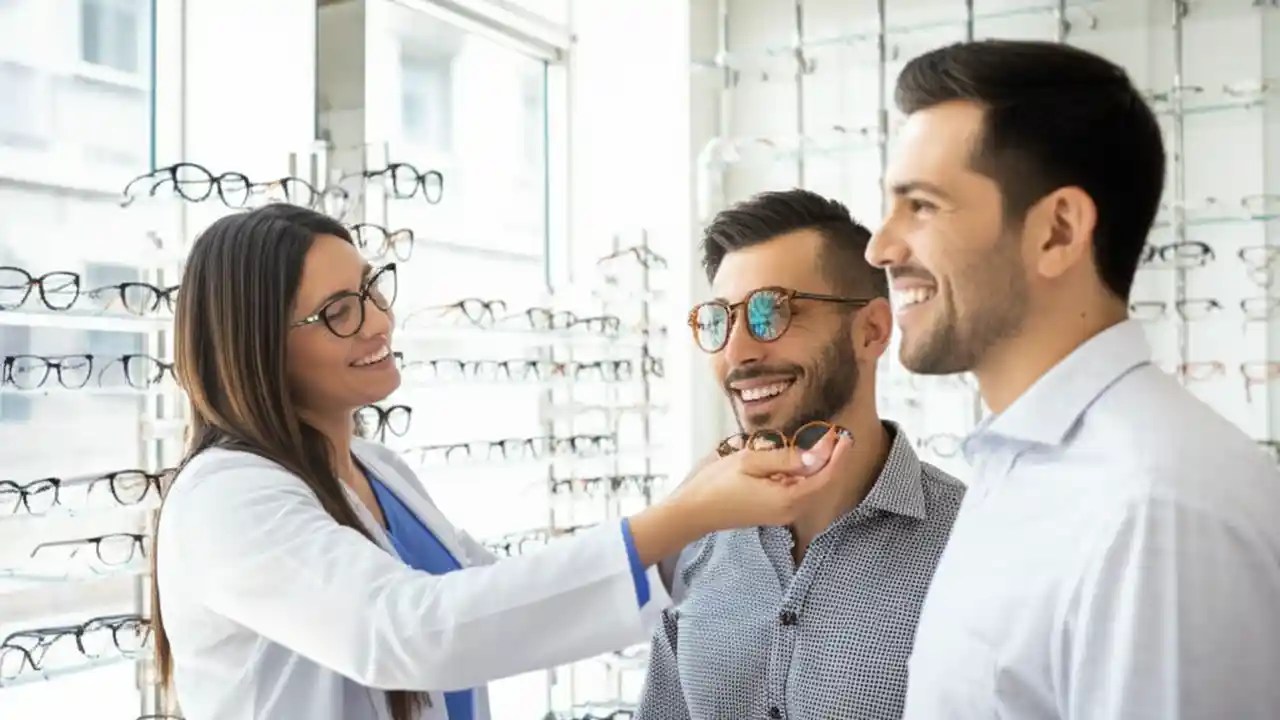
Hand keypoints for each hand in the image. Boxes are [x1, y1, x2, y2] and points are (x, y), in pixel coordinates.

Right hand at [666, 428, 851, 535]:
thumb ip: (786, 458)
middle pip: (821, 482)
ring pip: (809, 485)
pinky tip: (794, 456)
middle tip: (833, 433)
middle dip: (829, 458)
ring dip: (816, 464)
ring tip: (818, 440)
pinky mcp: (774, 510)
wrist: (695, 510)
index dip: (838, 456)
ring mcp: (782, 512)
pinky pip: (796, 489)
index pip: (825, 476)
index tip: (844, 436)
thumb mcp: (751, 462)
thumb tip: (816, 453)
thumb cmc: (718, 484)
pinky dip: (801, 472)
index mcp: (788, 499)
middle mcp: (790, 510)